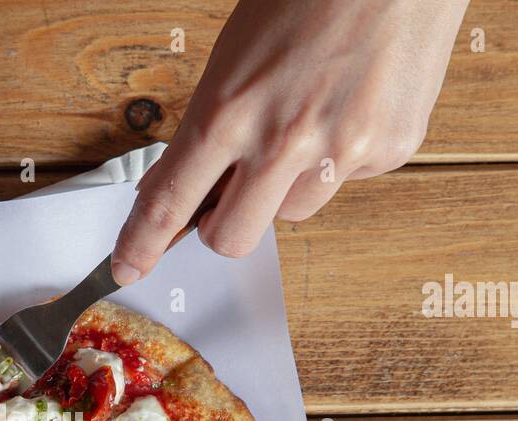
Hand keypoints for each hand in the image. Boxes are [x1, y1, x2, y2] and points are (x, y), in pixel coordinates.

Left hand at [110, 0, 468, 284]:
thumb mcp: (234, 56)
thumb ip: (209, 125)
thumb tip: (184, 180)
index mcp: (229, 111)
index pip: (169, 203)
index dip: (141, 244)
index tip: (128, 267)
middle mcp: (282, 141)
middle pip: (230, 239)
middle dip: (221, 223)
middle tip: (229, 190)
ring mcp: (340, 151)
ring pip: (291, 214)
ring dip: (284, 187)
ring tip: (304, 120)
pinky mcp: (389, 150)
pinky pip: (345, 183)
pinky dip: (337, 157)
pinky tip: (347, 104)